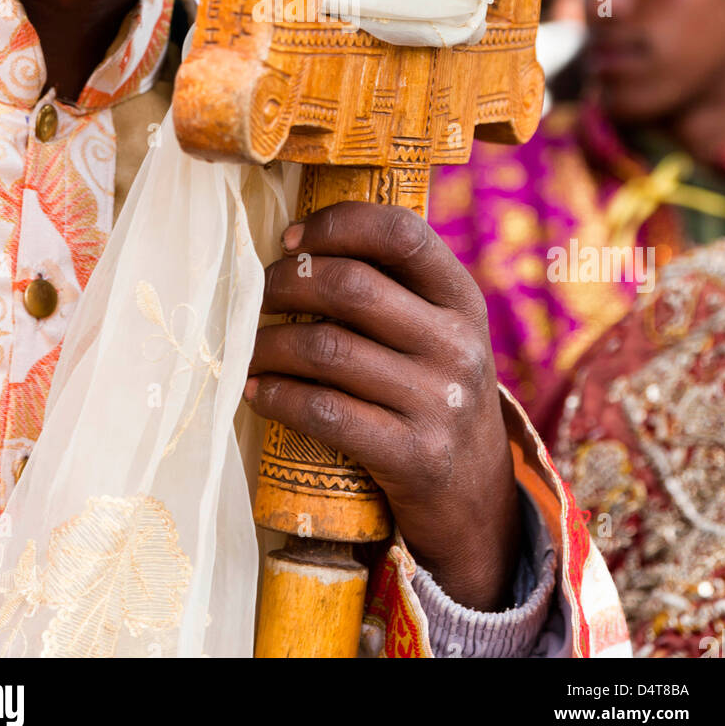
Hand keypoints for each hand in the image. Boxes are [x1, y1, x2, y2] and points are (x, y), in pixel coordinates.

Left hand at [244, 201, 520, 611]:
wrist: (476, 500)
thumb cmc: (434, 395)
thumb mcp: (440, 334)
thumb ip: (396, 289)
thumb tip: (298, 244)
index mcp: (463, 299)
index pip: (401, 233)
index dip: (338, 225)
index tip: (291, 239)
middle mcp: (458, 344)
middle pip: (351, 286)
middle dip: (285, 283)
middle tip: (256, 295)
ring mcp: (439, 402)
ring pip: (327, 349)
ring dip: (269, 344)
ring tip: (247, 348)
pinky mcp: (414, 456)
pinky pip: (325, 412)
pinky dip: (278, 397)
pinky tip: (257, 392)